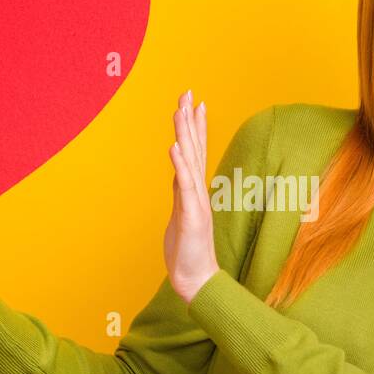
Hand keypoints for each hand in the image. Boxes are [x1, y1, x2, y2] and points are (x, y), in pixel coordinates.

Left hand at [165, 89, 218, 303]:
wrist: (197, 280)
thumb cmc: (188, 253)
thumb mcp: (181, 216)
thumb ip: (182, 194)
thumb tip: (179, 176)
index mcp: (194, 192)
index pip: (194, 152)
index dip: (195, 127)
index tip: (194, 103)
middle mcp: (197, 192)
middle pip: (194, 149)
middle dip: (190, 120)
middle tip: (188, 93)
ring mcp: (196, 203)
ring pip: (191, 162)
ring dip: (186, 134)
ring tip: (183, 110)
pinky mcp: (192, 216)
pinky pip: (185, 187)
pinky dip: (180, 166)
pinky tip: (175, 147)